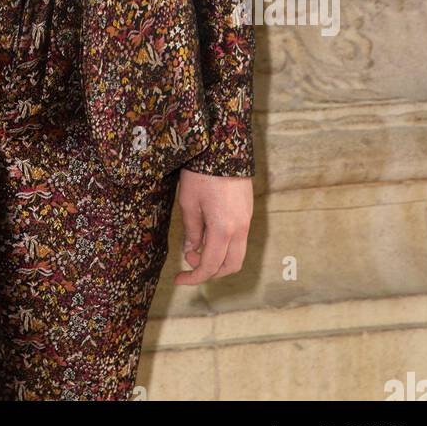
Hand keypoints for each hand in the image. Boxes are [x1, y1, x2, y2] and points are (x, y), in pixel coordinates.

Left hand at [173, 170, 252, 284]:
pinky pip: (239, 238)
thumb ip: (192, 231)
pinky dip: (224, 245)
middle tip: (189, 262)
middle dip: (209, 271)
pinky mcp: (247, 211)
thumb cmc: (201, 173)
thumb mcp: (189, 203)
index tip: (179, 279)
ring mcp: (247, 220)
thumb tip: (191, 250)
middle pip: (230, 266)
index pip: (210, 265)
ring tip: (196, 246)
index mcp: (223, 230)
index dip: (194, 277)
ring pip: (237, 253)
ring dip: (218, 258)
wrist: (222, 146)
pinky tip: (208, 233)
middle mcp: (240, 229)